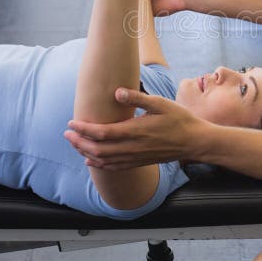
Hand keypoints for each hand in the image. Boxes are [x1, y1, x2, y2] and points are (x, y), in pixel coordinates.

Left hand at [65, 87, 207, 169]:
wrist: (194, 142)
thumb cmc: (179, 119)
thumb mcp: (160, 103)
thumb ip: (137, 98)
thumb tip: (117, 92)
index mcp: (135, 130)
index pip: (102, 133)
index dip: (83, 129)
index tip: (71, 122)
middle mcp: (132, 147)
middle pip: (97, 149)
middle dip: (79, 142)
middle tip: (67, 133)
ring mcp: (135, 157)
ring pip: (104, 160)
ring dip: (86, 153)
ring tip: (75, 144)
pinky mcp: (139, 162)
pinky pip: (114, 167)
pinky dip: (99, 164)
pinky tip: (91, 160)